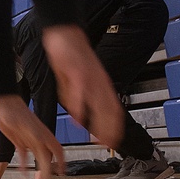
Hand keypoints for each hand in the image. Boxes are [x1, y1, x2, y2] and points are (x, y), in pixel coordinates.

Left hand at [0, 94, 64, 178]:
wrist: (3, 103)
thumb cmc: (15, 112)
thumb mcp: (27, 126)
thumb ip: (37, 138)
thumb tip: (46, 150)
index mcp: (43, 136)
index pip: (56, 152)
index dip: (61, 163)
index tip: (63, 173)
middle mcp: (38, 139)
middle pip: (47, 158)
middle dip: (49, 171)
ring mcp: (28, 140)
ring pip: (37, 158)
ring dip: (39, 169)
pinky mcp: (18, 140)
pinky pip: (23, 155)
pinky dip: (24, 164)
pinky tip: (23, 172)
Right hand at [43, 24, 123, 148]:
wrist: (65, 33)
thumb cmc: (69, 54)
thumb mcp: (74, 79)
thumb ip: (76, 96)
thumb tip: (78, 115)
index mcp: (101, 84)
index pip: (113, 109)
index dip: (115, 126)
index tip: (113, 141)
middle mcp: (99, 82)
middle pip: (111, 110)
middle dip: (111, 130)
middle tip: (110, 146)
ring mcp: (90, 77)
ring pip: (100, 104)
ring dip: (100, 123)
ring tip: (99, 138)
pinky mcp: (77, 72)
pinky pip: (80, 93)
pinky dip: (79, 107)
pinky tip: (77, 118)